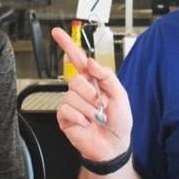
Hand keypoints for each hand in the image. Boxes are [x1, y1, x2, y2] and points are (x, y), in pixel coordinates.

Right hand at [51, 27, 131, 161]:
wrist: (113, 146)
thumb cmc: (119, 122)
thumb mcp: (120, 95)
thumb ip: (107, 76)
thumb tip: (92, 63)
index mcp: (93, 81)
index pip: (78, 59)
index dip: (67, 45)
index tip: (57, 32)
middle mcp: (80, 91)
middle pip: (76, 80)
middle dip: (91, 93)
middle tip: (99, 105)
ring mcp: (71, 104)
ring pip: (72, 96)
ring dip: (88, 109)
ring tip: (94, 117)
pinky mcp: (64, 117)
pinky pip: (67, 110)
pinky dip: (80, 118)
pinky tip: (85, 123)